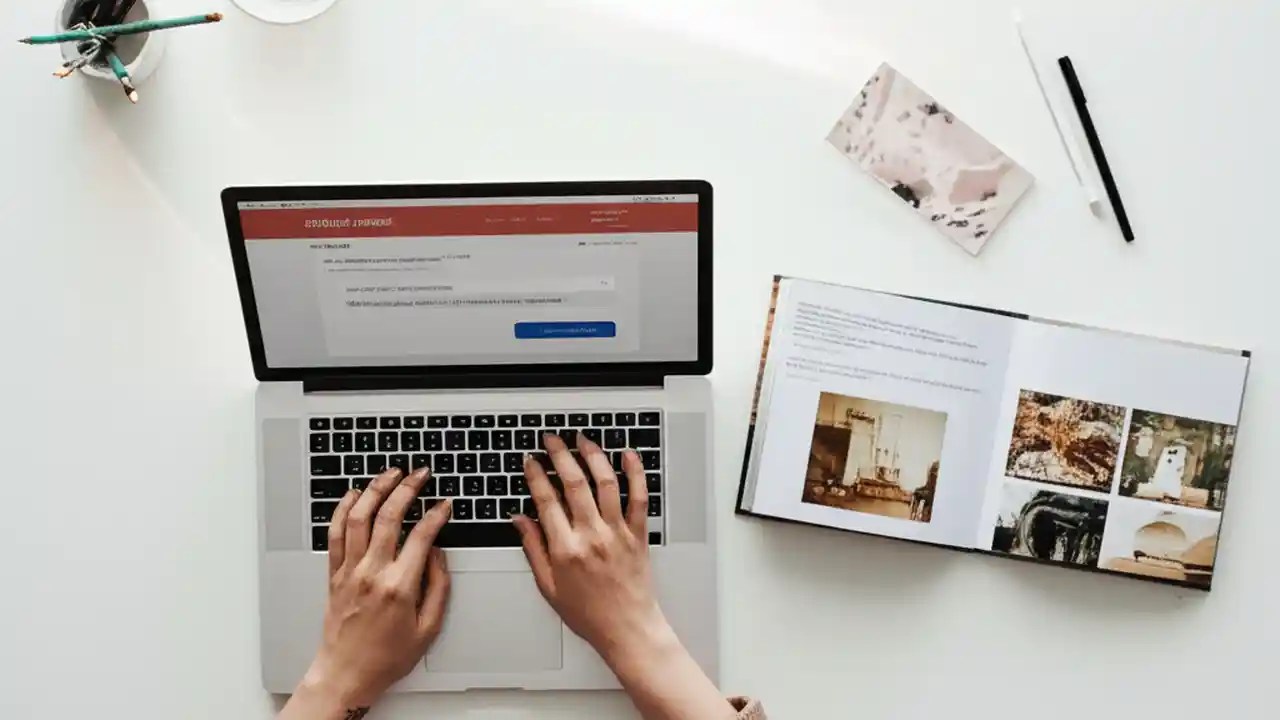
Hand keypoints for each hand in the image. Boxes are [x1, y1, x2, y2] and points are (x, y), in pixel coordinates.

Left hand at [281, 467, 451, 718]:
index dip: (437, 514)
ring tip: (390, 474)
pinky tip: (354, 495)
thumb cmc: (386, 657)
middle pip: (389, 517)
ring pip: (360, 518)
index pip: (421, 536)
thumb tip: (438, 554)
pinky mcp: (334, 574)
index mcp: (399, 587)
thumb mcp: (428, 628)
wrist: (346, 674)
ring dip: (375, 489)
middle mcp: (372, 573)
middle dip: (407, 488)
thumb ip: (438, 587)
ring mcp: (349, 571)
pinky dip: (344, 509)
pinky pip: (336, 533)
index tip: (445, 504)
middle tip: (419, 474)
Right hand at [512, 434, 663, 661]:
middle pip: (574, 483)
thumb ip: (533, 548)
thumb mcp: (548, 586)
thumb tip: (520, 519)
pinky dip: (635, 473)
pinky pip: (639, 497)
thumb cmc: (589, 613)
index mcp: (566, 549)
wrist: (628, 629)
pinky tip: (628, 455)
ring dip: (593, 455)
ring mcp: (618, 533)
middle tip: (552, 440)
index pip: (546, 500)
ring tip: (582, 439)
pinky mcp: (638, 534)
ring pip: (605, 483)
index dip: (536, 475)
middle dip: (560, 454)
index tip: (531, 460)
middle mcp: (592, 536)